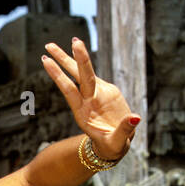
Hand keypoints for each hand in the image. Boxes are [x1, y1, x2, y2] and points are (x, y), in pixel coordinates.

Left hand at [41, 37, 140, 161]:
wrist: (113, 146)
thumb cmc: (112, 146)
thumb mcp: (117, 143)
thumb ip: (124, 130)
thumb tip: (135, 118)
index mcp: (84, 113)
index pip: (70, 89)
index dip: (60, 75)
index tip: (48, 62)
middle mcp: (87, 100)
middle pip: (75, 76)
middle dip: (64, 60)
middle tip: (49, 45)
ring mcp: (96, 95)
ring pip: (83, 72)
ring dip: (73, 57)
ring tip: (67, 38)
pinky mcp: (106, 92)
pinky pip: (93, 75)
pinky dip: (86, 62)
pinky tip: (78, 49)